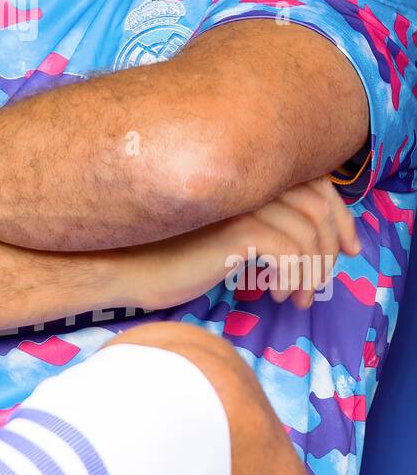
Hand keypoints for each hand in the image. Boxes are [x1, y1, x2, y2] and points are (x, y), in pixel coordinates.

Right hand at [114, 176, 360, 313]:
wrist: (124, 266)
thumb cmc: (168, 253)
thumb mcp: (222, 231)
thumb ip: (260, 220)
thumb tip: (311, 239)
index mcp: (247, 174)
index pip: (316, 182)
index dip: (341, 216)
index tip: (349, 249)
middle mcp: (248, 180)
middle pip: (319, 206)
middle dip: (332, 248)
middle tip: (323, 283)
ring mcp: (242, 202)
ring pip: (310, 233)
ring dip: (313, 273)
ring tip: (296, 299)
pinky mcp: (236, 230)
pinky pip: (292, 253)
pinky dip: (294, 279)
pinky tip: (276, 295)